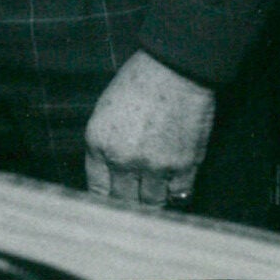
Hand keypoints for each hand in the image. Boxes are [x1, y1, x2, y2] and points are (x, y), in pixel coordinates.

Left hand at [84, 50, 215, 208]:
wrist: (174, 68)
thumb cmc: (138, 82)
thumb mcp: (105, 111)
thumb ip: (105, 146)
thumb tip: (109, 177)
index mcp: (98, 143)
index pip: (96, 191)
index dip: (104, 204)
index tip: (110, 211)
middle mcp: (122, 158)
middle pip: (122, 203)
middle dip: (128, 206)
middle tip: (134, 207)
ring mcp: (154, 165)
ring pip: (151, 204)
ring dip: (153, 202)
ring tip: (155, 196)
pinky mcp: (183, 165)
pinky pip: (179, 196)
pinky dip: (177, 194)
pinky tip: (174, 186)